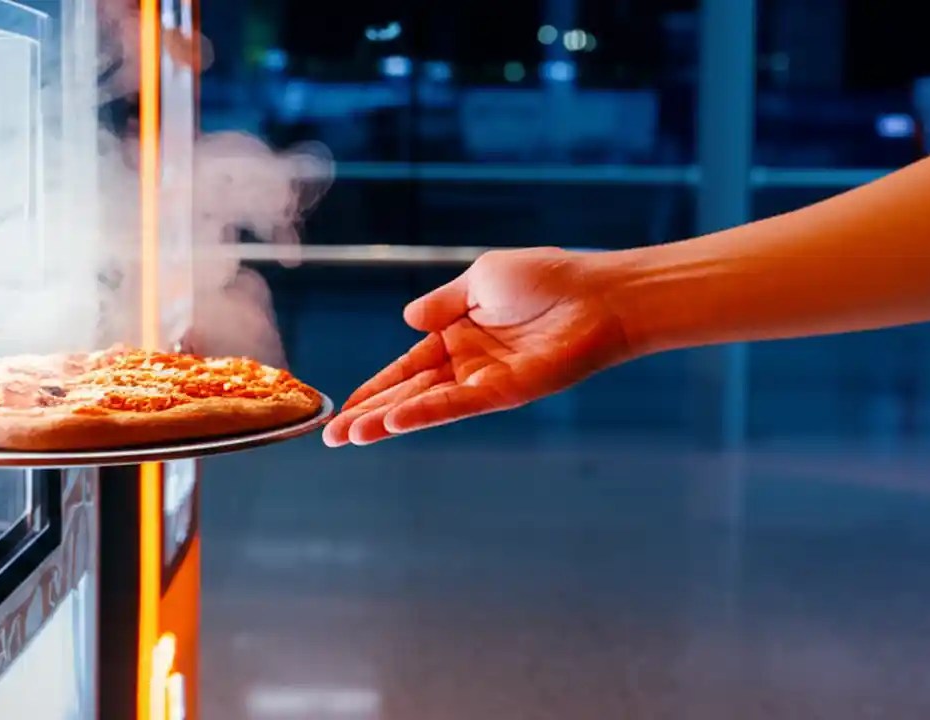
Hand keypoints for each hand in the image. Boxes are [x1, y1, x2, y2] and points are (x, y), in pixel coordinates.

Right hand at [322, 248, 632, 445]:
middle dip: (368, 412)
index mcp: (458, 335)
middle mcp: (467, 364)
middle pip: (407, 393)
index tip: (341, 406)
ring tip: (350, 435)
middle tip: (330, 436)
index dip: (374, 386)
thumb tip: (406, 320)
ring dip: (386, 420)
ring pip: (425, 404)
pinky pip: (457, 403)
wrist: (599, 294)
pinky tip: (394, 422)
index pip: (406, 368)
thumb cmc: (548, 278)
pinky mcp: (506, 391)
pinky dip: (425, 412)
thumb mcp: (481, 278)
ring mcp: (484, 380)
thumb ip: (442, 303)